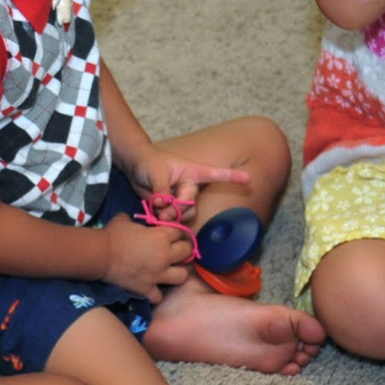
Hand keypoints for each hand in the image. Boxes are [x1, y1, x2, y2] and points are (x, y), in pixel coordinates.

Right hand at [101, 212, 190, 301]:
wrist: (100, 255)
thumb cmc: (113, 234)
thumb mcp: (125, 220)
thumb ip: (134, 220)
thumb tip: (131, 220)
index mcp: (161, 237)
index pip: (180, 232)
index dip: (176, 232)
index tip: (171, 234)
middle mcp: (164, 256)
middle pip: (187, 252)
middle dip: (184, 250)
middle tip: (176, 251)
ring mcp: (157, 274)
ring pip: (182, 276)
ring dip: (178, 273)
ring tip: (171, 271)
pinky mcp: (147, 288)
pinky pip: (159, 296)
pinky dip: (156, 294)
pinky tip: (152, 289)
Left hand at [124, 147, 250, 219]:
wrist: (136, 167)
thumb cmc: (148, 162)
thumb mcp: (155, 172)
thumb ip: (161, 188)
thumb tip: (164, 203)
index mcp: (192, 172)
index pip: (215, 175)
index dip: (232, 177)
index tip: (249, 179)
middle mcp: (190, 186)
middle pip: (191, 204)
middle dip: (178, 210)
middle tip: (162, 211)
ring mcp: (181, 198)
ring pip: (185, 215)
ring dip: (172, 218)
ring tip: (158, 213)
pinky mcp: (172, 208)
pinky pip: (174, 220)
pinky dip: (165, 221)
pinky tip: (156, 216)